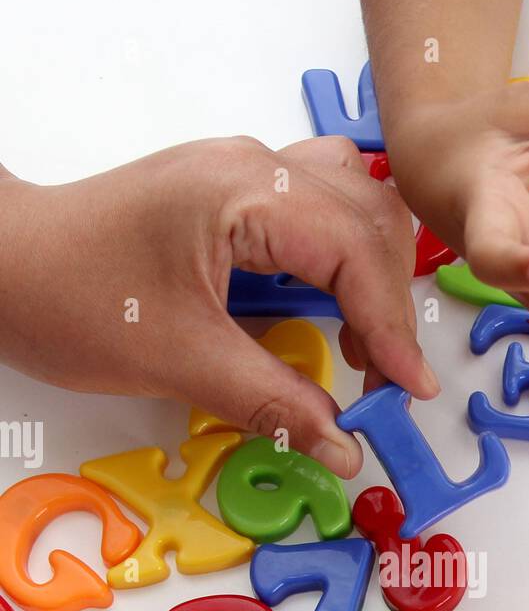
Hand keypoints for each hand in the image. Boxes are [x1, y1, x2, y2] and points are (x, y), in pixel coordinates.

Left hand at [0, 134, 437, 477]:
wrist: (1, 263)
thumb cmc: (69, 296)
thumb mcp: (179, 360)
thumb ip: (272, 403)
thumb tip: (343, 445)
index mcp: (245, 190)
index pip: (357, 250)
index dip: (392, 326)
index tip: (407, 386)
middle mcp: (253, 165)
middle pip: (370, 218)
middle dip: (390, 302)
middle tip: (386, 378)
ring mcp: (242, 173)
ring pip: (351, 205)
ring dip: (372, 273)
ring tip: (363, 344)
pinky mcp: (230, 195)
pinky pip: (317, 211)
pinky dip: (341, 260)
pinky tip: (328, 307)